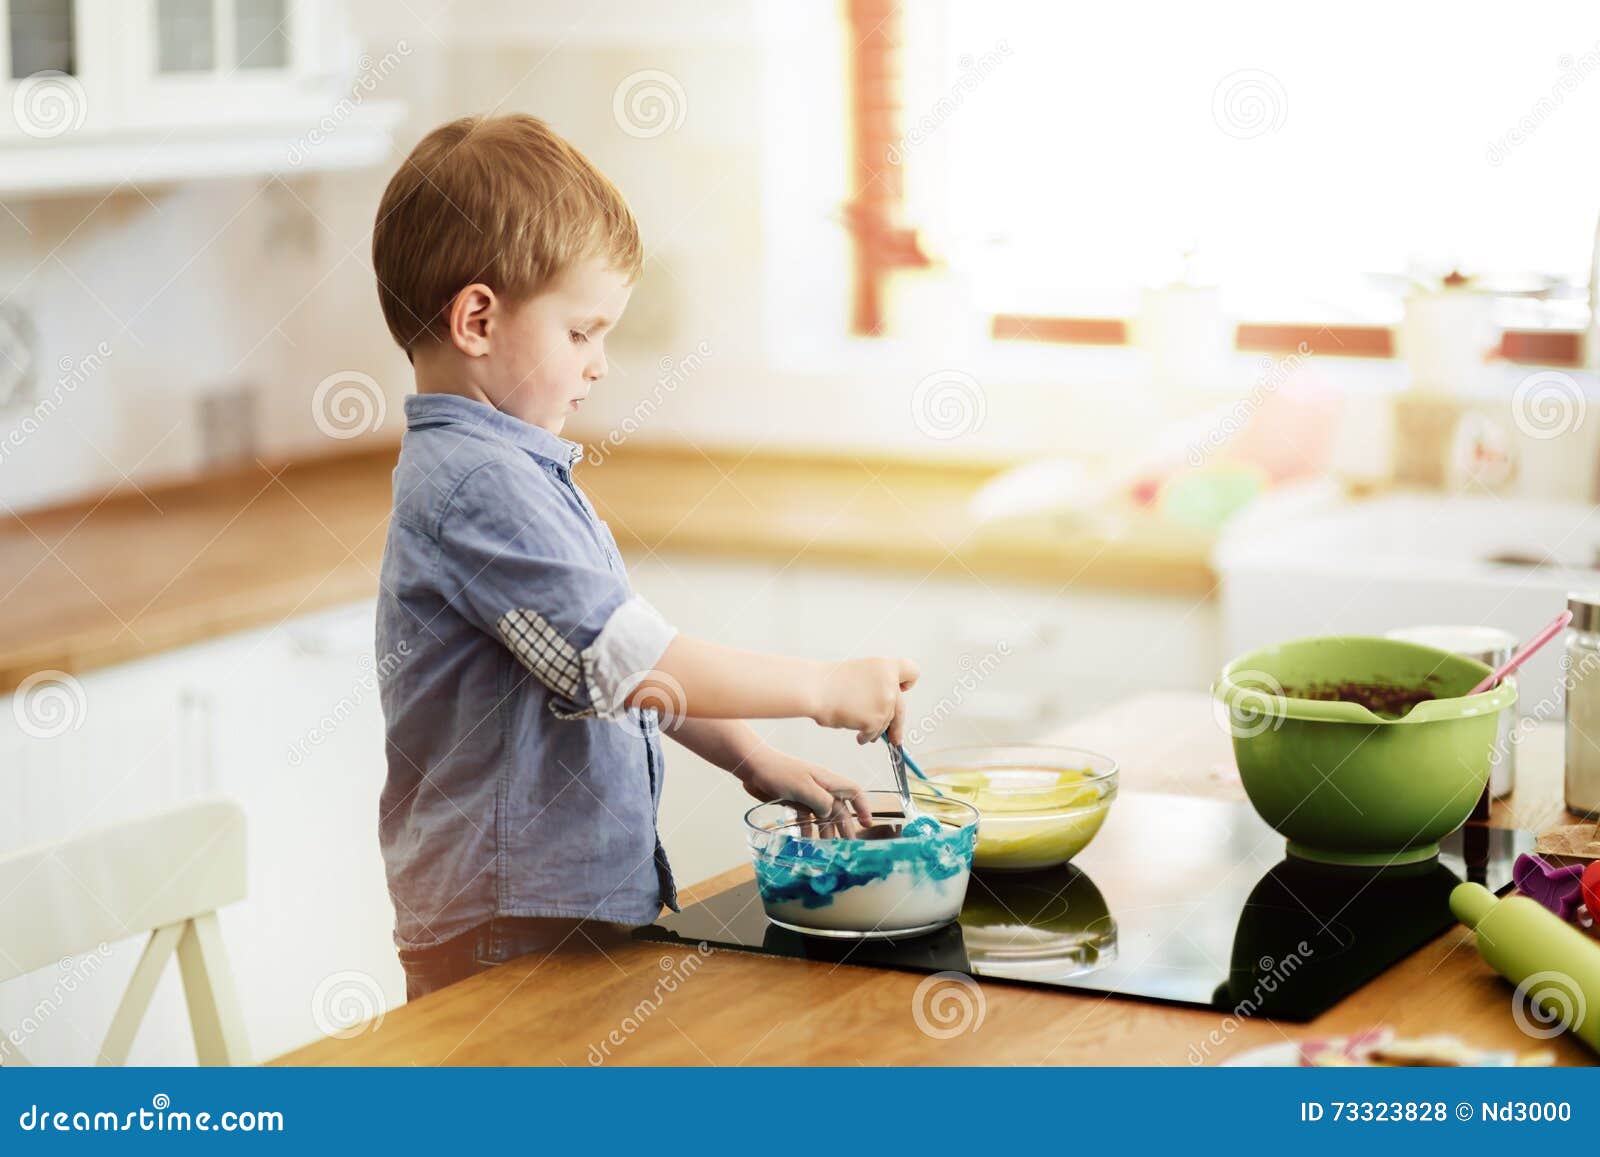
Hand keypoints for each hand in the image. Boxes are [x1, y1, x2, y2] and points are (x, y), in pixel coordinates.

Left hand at [737, 751, 873, 838]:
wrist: (753, 767)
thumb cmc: (779, 772)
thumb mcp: (803, 787)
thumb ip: (821, 801)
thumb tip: (831, 813)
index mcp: (827, 781)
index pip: (853, 792)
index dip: (863, 806)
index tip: (867, 824)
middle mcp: (820, 788)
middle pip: (839, 809)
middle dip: (844, 828)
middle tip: (847, 848)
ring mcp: (807, 795)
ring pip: (822, 817)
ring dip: (825, 832)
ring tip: (826, 851)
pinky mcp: (794, 802)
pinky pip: (805, 819)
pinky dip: (806, 831)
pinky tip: (805, 843)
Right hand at [811, 657, 918, 744]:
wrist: (815, 689)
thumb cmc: (830, 682)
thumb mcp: (860, 672)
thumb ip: (878, 684)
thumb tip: (887, 707)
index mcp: (885, 666)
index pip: (912, 671)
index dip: (907, 682)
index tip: (901, 689)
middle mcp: (890, 683)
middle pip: (901, 708)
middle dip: (897, 726)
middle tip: (895, 737)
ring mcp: (885, 702)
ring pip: (886, 723)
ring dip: (874, 730)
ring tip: (858, 728)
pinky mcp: (876, 719)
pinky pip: (874, 733)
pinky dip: (866, 736)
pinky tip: (857, 735)